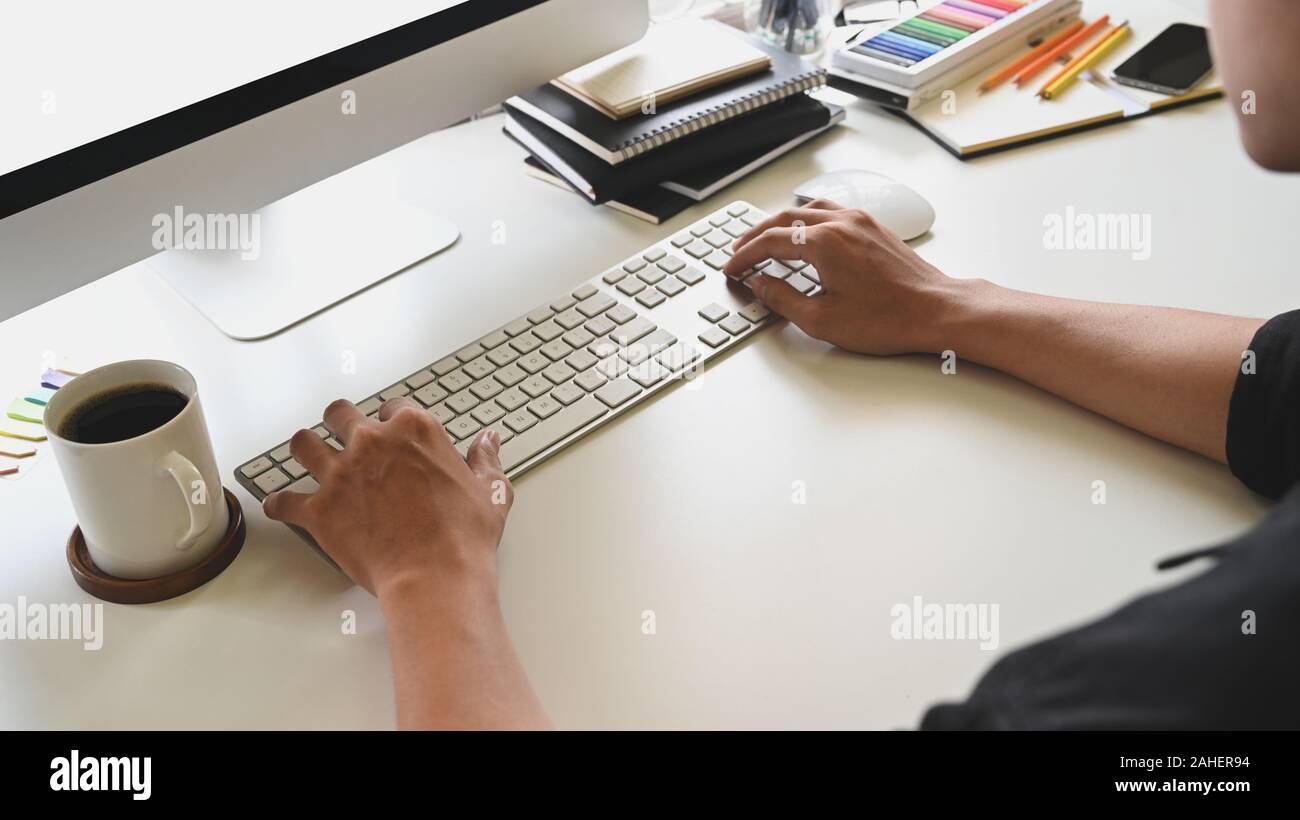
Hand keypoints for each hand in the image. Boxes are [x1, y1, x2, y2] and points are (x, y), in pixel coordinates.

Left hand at [262, 397, 512, 596]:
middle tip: (342, 435)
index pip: (393, 406)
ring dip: (304, 450)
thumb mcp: (490, 492)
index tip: (391, 431)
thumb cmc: (464, 537)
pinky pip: (283, 500)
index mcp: (414, 430)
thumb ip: (485, 460)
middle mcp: (372, 443)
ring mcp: (340, 475)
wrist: (435, 576)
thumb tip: (489, 441)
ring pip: (303, 445)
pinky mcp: (318, 510)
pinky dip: (280, 504)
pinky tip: (280, 506)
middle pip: (339, 414)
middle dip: (339, 423)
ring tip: (306, 456)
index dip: (391, 418)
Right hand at [723, 200, 963, 355]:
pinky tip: (805, 234)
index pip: (771, 242)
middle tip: (739, 250)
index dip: (745, 256)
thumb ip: (783, 299)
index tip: (732, 267)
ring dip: (782, 223)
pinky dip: (808, 220)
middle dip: (757, 235)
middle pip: (785, 219)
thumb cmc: (888, 318)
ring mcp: (861, 222)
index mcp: (825, 243)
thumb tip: (762, 286)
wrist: (936, 310)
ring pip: (809, 210)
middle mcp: (842, 223)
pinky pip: (832, 212)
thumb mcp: (822, 319)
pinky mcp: (874, 227)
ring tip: (766, 239)